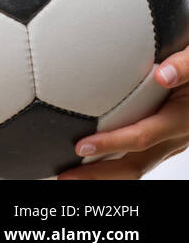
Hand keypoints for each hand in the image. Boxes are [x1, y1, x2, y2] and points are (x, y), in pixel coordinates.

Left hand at [56, 48, 188, 178]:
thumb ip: (184, 66)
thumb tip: (163, 76)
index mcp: (179, 118)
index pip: (141, 137)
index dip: (111, 144)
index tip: (81, 146)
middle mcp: (175, 137)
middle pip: (134, 164)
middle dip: (99, 174)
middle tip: (65, 176)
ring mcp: (170, 142)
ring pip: (136, 165)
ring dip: (104, 173)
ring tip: (72, 175)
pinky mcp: (164, 141)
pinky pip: (139, 156)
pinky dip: (113, 161)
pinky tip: (92, 159)